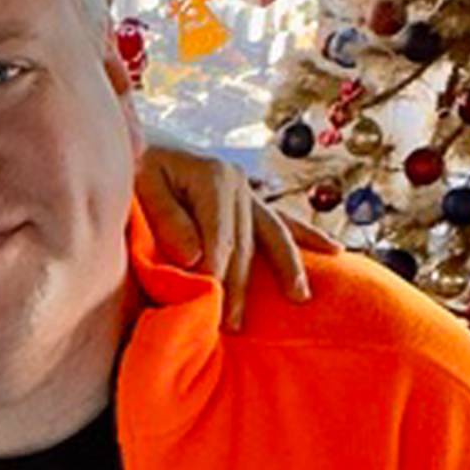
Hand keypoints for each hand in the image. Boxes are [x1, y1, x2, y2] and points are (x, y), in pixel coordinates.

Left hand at [134, 139, 338, 331]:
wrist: (139, 145)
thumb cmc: (135, 168)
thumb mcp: (142, 186)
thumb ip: (168, 219)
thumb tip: (196, 257)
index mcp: (214, 178)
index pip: (221, 238)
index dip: (216, 273)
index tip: (209, 305)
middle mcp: (238, 183)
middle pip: (246, 244)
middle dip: (241, 286)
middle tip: (234, 324)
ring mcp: (248, 191)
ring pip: (273, 235)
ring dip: (287, 268)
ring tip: (299, 298)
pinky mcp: (251, 199)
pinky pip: (281, 222)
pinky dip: (306, 238)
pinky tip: (334, 252)